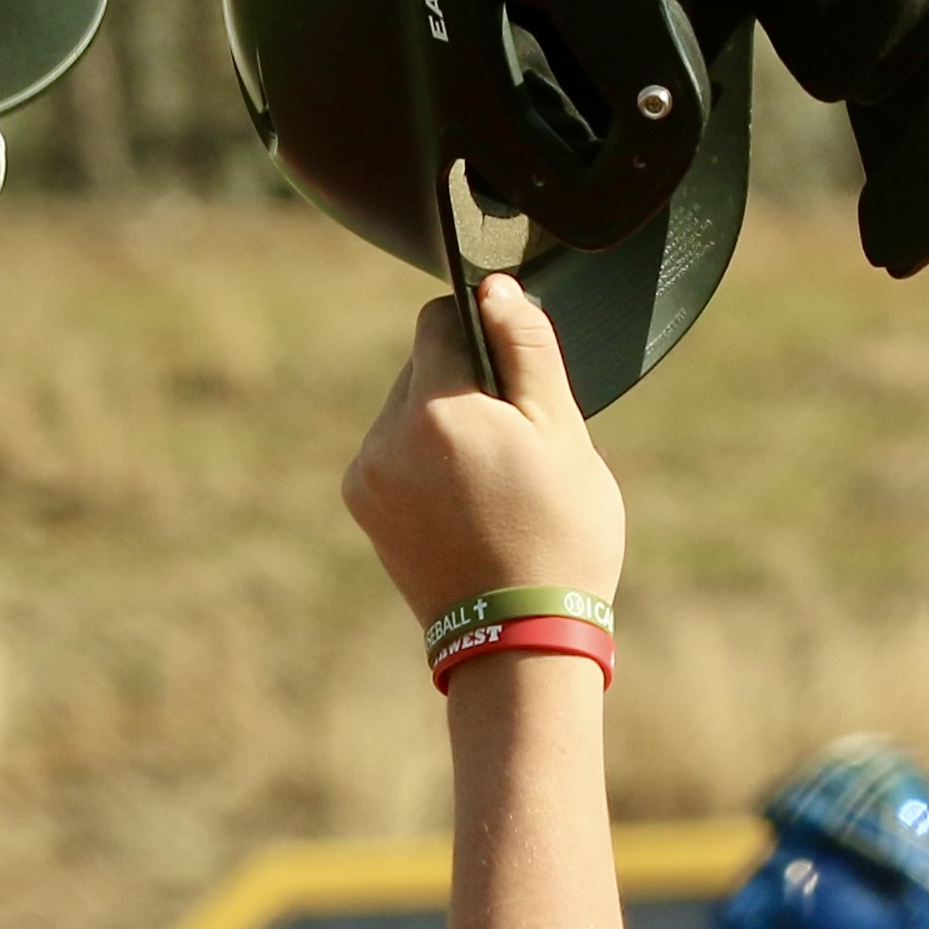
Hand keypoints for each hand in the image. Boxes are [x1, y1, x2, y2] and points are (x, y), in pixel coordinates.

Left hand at [340, 275, 627, 635]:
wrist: (520, 639)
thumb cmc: (559, 534)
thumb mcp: (563, 432)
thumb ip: (527, 348)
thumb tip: (494, 289)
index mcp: (435, 409)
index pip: (440, 320)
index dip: (485, 331)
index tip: (516, 375)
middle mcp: (385, 437)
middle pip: (421, 368)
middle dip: (465, 385)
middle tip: (515, 443)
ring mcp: (367, 477)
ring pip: (406, 412)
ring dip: (444, 424)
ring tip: (491, 480)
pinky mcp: (365, 509)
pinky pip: (393, 454)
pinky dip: (425, 462)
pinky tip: (465, 502)